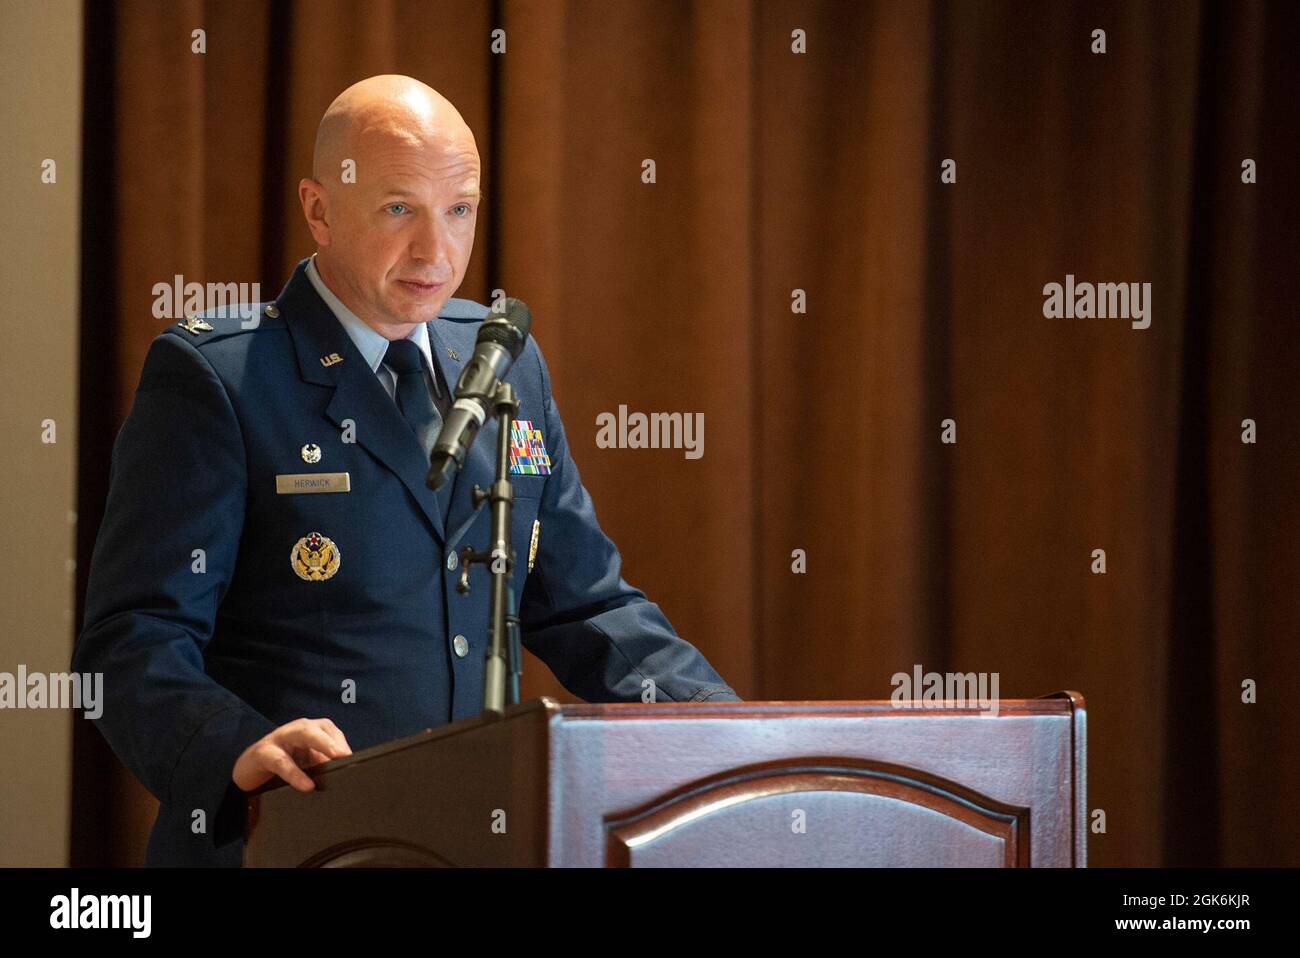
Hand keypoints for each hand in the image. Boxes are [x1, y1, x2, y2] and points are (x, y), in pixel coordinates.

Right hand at [232, 717, 351, 792]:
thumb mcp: (305, 764)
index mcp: (310, 731)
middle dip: (334, 740)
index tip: (356, 762)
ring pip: (302, 734)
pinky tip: (307, 785)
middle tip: (346, 756)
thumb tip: (347, 774)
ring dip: (320, 744)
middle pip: (319, 728)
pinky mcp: (263, 753)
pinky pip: (281, 761)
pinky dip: (295, 774)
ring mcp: (280, 738)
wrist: (247, 770)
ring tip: (334, 759)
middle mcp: (297, 729)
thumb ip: (323, 765)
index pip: (333, 732)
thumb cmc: (282, 763)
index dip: (344, 745)